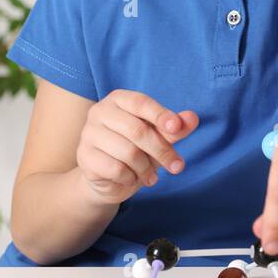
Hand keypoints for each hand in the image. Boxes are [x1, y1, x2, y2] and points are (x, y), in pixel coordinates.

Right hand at [76, 89, 198, 204]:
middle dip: (162, 150)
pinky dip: (130, 177)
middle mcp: (99, 112)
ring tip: (150, 175)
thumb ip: (174, 128)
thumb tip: (192, 118)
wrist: (109, 178)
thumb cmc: (137, 150)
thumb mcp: (159, 137)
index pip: (141, 103)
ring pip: (128, 152)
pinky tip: (131, 178)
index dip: (161, 115)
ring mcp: (88, 134)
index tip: (177, 128)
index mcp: (118, 99)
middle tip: (177, 166)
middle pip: (137, 130)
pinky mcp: (84, 157)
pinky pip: (116, 169)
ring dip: (146, 168)